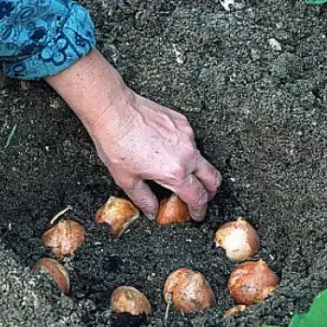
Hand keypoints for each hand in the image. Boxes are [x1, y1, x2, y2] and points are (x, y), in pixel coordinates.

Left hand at [45, 48, 220, 220]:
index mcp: (175, 173)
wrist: (113, 112)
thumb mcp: (126, 180)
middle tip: (199, 198)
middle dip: (209, 192)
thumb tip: (152, 211)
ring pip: (201, 158)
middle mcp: (187, 154)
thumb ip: (143, 199)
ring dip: (194, 169)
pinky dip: (184, 150)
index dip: (199, 210)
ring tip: (173, 172)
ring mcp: (187, 136)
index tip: (197, 214)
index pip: (198, 197)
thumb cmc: (116, 143)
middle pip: (213, 178)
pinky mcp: (182, 122)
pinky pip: (190, 140)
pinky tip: (165, 150)